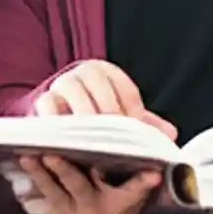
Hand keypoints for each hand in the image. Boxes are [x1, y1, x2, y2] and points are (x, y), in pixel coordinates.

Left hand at [16, 155, 159, 213]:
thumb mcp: (129, 210)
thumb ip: (136, 187)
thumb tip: (153, 158)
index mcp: (119, 204)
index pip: (134, 190)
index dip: (144, 182)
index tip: (153, 174)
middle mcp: (95, 206)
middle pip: (80, 185)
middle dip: (66, 170)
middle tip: (55, 154)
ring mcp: (74, 211)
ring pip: (56, 190)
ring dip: (41, 173)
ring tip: (30, 158)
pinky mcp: (57, 213)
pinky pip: (44, 193)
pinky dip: (35, 177)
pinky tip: (26, 163)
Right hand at [35, 60, 177, 139]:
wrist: (60, 117)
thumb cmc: (96, 116)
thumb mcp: (121, 116)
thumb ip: (144, 123)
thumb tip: (170, 134)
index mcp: (107, 72)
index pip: (124, 86)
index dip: (132, 108)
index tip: (135, 130)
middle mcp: (83, 73)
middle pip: (98, 84)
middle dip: (108, 111)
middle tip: (116, 138)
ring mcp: (61, 84)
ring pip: (72, 90)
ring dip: (84, 114)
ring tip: (93, 140)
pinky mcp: (42, 100)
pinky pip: (48, 106)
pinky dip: (57, 121)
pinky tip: (68, 141)